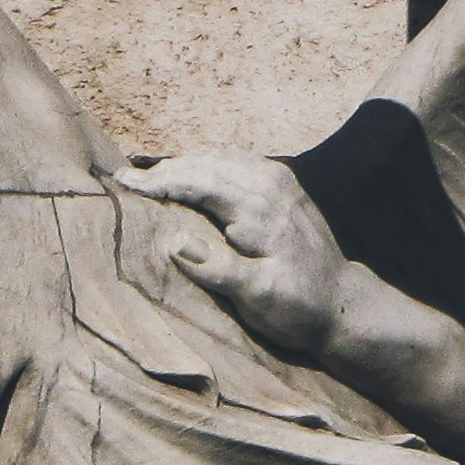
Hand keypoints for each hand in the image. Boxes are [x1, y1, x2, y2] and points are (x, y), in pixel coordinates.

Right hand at [119, 152, 349, 359]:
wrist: (343, 303)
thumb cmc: (299, 307)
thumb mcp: (260, 299)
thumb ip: (220, 270)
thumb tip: (177, 243)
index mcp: (260, 208)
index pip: (198, 181)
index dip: (158, 181)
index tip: (121, 184)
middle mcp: (270, 183)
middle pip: (205, 163)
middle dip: (163, 170)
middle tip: (123, 179)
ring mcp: (278, 179)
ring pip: (219, 157)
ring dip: (184, 164)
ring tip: (148, 178)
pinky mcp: (282, 184)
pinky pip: (235, 161)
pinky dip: (206, 164)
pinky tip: (189, 176)